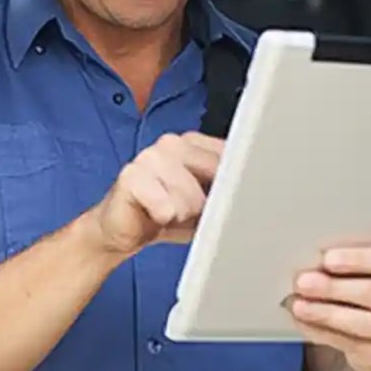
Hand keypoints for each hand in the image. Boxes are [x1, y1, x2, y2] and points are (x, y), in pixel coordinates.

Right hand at [88, 132, 222, 255]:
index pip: (231, 157)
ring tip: (169, 213)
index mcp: (192, 143)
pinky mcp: (131, 175)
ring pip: (192, 198)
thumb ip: (225, 188)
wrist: (121, 228)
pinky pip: (167, 208)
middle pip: (215, 178)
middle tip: (186, 211)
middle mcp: (172, 143)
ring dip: (183, 215)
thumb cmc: (165, 212)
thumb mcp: (204, 201)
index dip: (233, 186)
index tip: (228, 200)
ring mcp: (150, 156)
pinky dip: (164, 220)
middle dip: (206, 205)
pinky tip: (153, 216)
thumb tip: (249, 191)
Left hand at [289, 243, 370, 370]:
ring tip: (300, 305)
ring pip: (363, 323)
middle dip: (334, 287)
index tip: (328, 258)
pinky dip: (324, 333)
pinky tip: (307, 323)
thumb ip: (359, 260)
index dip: (357, 259)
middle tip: (304, 282)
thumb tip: (320, 254)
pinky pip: (354, 346)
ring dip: (325, 313)